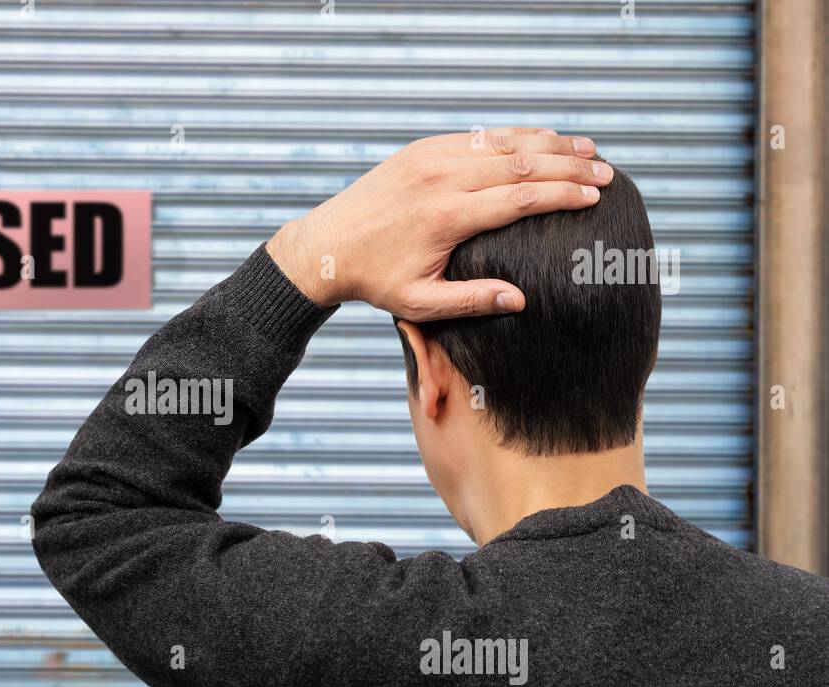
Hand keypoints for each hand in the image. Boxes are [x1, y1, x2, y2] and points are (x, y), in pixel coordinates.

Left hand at [265, 128, 612, 318]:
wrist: (327, 247)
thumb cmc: (376, 281)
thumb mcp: (420, 303)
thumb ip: (472, 301)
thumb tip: (522, 301)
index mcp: (446, 217)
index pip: (520, 198)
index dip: (563, 195)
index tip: (595, 197)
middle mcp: (441, 179)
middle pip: (521, 164)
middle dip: (569, 168)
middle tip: (607, 173)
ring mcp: (430, 157)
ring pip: (503, 143)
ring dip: (549, 144)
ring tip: (589, 150)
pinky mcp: (422, 148)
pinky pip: (478, 136)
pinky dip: (516, 136)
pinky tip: (543, 140)